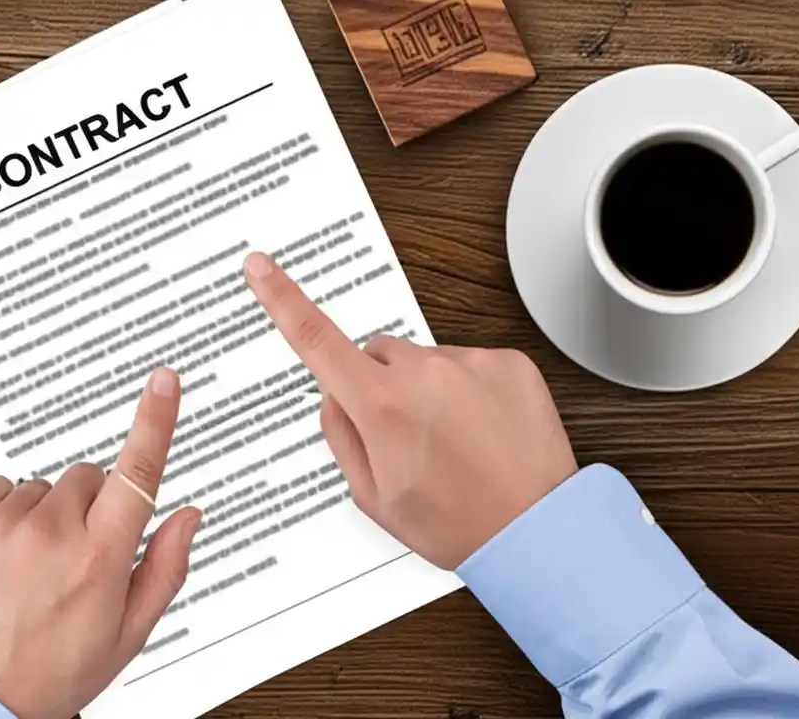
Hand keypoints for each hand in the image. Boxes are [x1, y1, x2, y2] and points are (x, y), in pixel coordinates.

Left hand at [0, 368, 201, 718]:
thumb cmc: (50, 671)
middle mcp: (54, 534)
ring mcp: (6, 526)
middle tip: (78, 553)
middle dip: (94, 505)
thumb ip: (165, 567)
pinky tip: (7, 552)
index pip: (138, 474)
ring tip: (34, 563)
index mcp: (101, 559)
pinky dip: (8, 512)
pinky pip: (1, 486)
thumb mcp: (127, 634)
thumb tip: (187, 516)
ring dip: (48, 512)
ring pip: (45, 485)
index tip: (164, 381)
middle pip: (91, 477)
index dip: (155, 419)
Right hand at [243, 253, 576, 568]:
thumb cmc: (457, 523)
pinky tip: (483, 433)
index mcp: (381, 406)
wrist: (537, 531)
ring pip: (427, 363)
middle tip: (406, 438)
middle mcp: (424, 373)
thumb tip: (333, 398)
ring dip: (431, 391)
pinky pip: (471, 365)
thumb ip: (342, 439)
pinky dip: (472, 392)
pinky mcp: (509, 363)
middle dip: (381, 386)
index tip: (260, 267)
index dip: (281, 298)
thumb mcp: (374, 497)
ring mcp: (469, 363)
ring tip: (455, 444)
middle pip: (378, 357)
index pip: (316, 339)